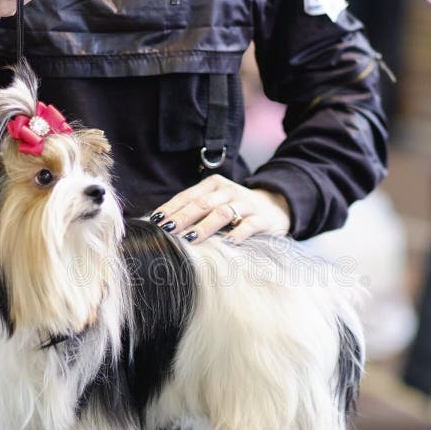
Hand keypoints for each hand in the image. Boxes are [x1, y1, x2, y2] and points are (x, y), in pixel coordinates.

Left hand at [150, 175, 290, 243]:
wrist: (276, 208)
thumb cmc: (236, 210)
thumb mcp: (215, 204)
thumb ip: (194, 210)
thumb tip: (161, 225)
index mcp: (213, 185)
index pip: (187, 196)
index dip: (171, 208)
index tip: (154, 222)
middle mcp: (229, 191)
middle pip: (202, 204)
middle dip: (183, 217)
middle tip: (167, 231)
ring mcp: (246, 203)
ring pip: (222, 213)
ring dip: (204, 227)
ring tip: (189, 239)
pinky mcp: (262, 218)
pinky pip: (248, 225)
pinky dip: (237, 234)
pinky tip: (226, 244)